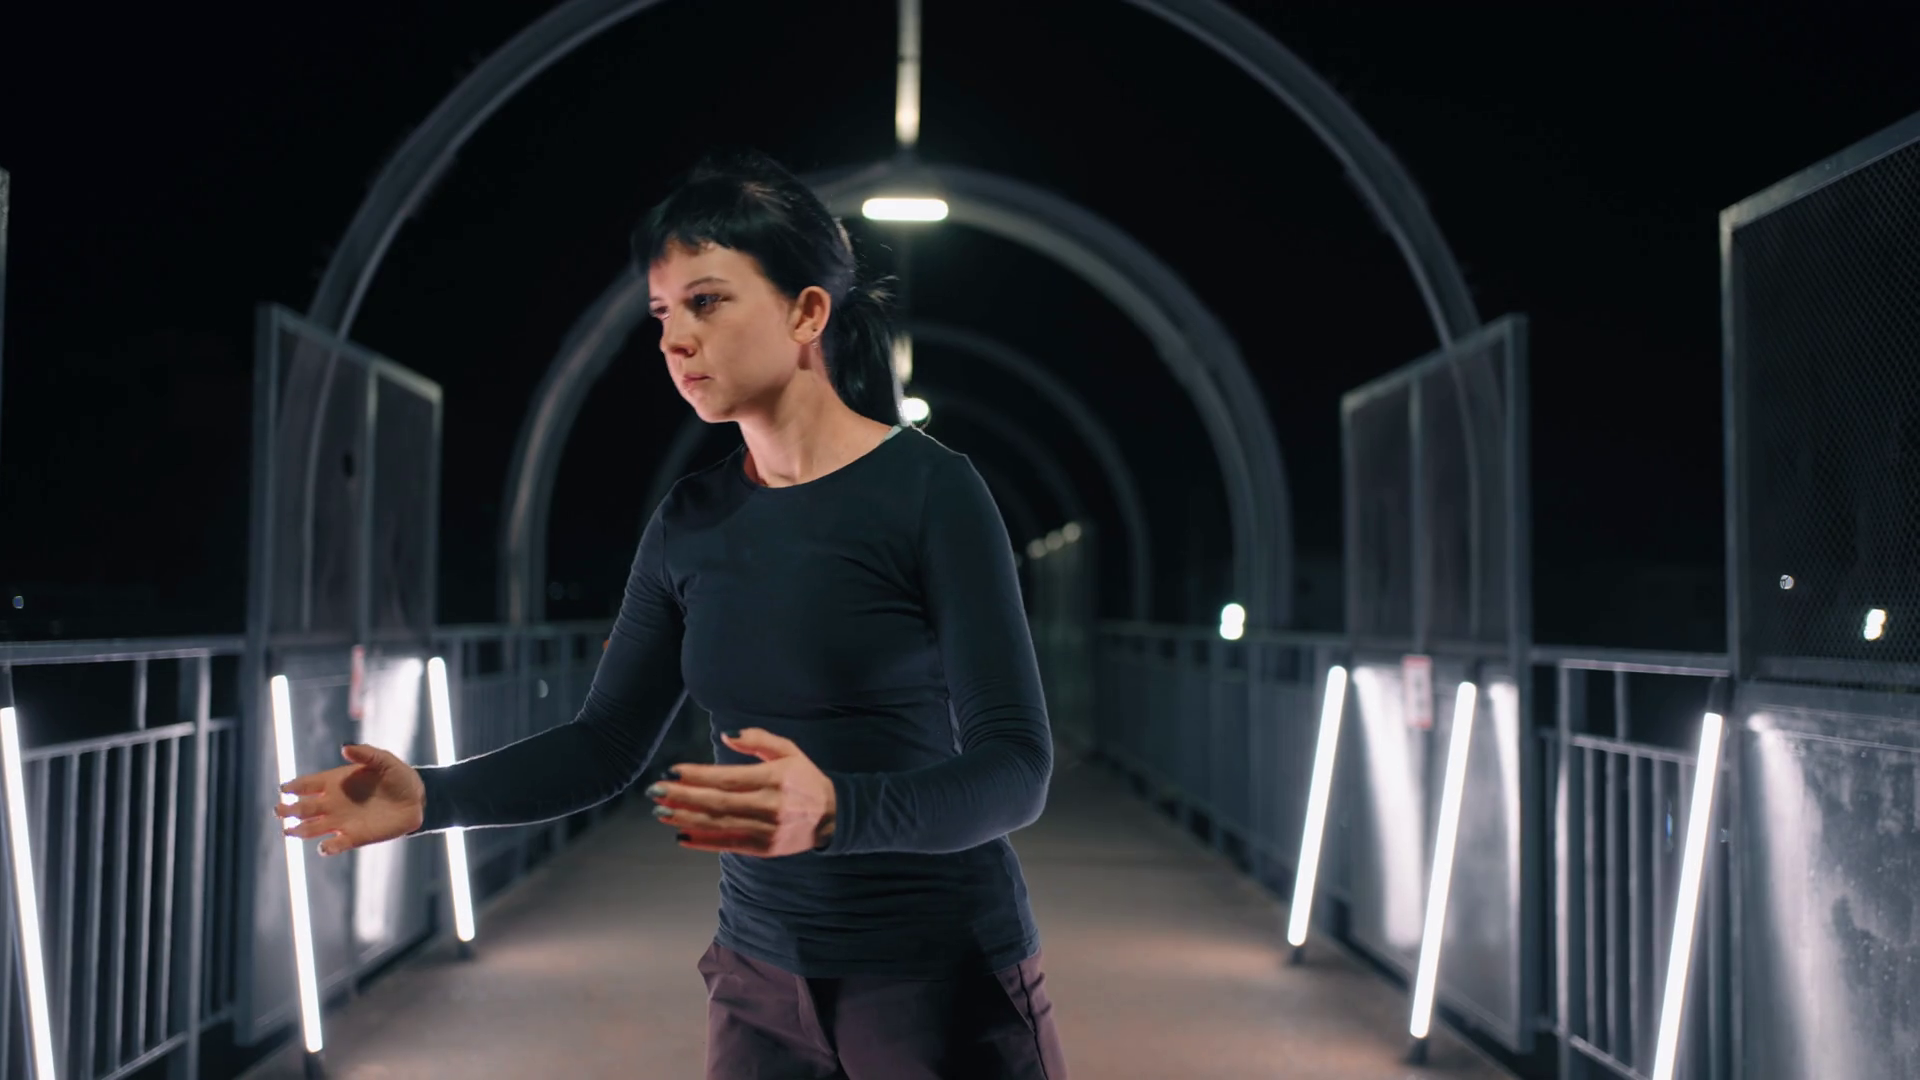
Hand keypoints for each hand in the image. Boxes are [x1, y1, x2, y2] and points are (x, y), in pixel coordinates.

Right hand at [274, 744, 425, 856]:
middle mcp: (333, 803)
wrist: (417, 799)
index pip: (307, 784)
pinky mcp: (355, 836)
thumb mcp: (383, 760)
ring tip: (289, 831)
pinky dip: (329, 847)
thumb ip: (364, 753)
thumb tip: (344, 747)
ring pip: (312, 828)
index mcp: (335, 782)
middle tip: (279, 810)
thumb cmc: (398, 776)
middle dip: (289, 809)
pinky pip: (337, 844)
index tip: (284, 789)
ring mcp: (342, 821)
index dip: (293, 787)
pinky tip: (324, 847)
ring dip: (300, 830)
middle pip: (304, 808)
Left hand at [647, 729, 835, 856]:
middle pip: (716, 802)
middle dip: (682, 797)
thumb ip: (758, 739)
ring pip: (717, 825)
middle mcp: (768, 805)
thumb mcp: (788, 750)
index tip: (672, 771)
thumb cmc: (805, 778)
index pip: (727, 778)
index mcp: (773, 778)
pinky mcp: (763, 848)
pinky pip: (727, 844)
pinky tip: (681, 834)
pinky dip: (702, 841)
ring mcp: (765, 830)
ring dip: (685, 818)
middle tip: (655, 792)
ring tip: (660, 812)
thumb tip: (724, 736)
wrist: (832, 816)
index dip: (696, 775)